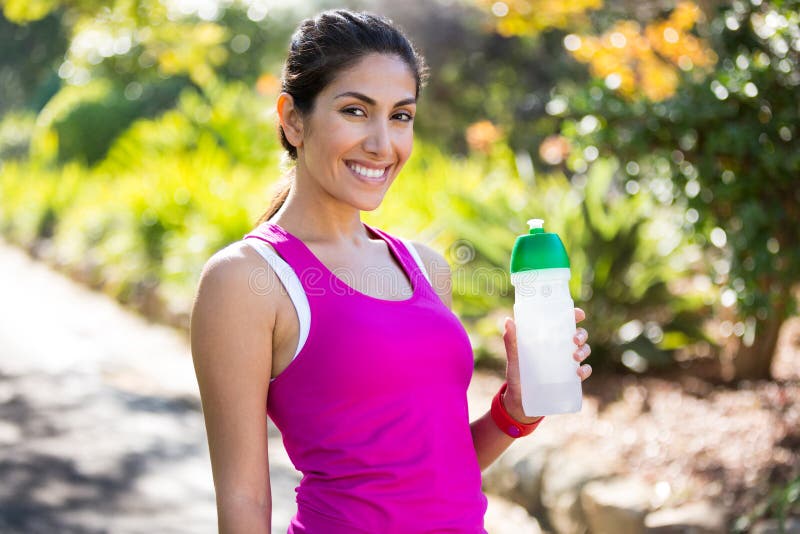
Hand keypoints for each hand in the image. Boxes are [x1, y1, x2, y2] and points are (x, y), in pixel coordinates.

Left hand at [501, 307, 591, 423]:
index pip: (563, 323)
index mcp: (546, 339)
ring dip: (584, 350)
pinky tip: (579, 373)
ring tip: (575, 356)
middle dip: (581, 333)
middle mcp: (559, 348)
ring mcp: (566, 363)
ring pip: (584, 350)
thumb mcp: (514, 359)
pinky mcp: (570, 378)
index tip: (579, 314)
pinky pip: (584, 371)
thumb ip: (511, 342)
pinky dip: (585, 370)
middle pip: (577, 335)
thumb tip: (508, 321)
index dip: (573, 315)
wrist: (520, 404)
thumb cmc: (516, 376)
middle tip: (574, 338)